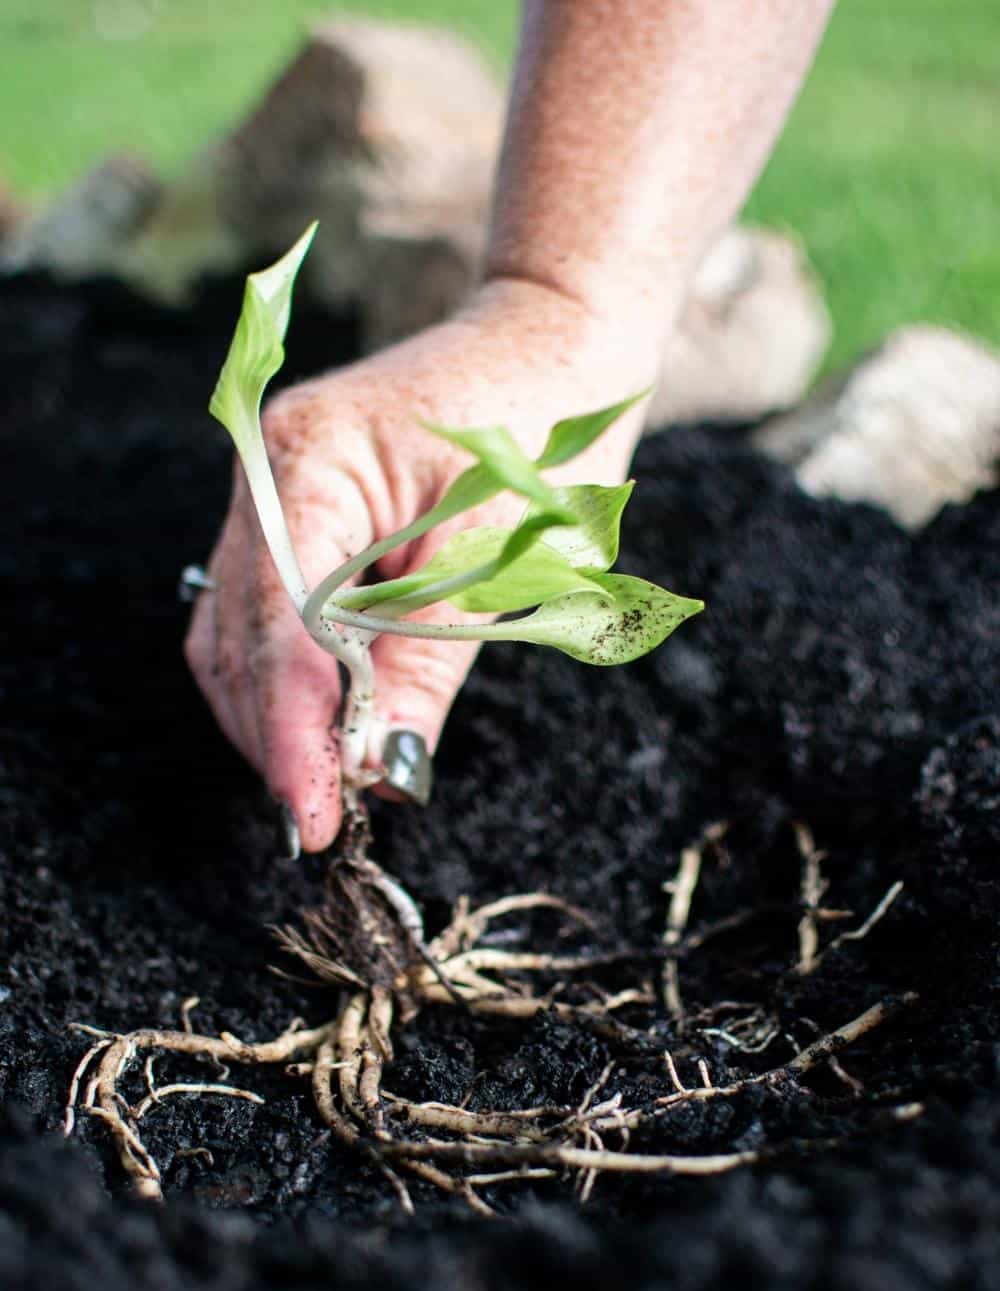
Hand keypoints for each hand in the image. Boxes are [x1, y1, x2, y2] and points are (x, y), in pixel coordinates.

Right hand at [184, 278, 650, 851]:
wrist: (554, 346)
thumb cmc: (541, 432)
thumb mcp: (495, 560)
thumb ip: (428, 664)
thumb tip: (383, 769)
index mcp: (309, 462)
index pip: (278, 624)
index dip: (290, 732)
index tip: (316, 817)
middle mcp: (266, 474)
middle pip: (236, 638)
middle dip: (277, 737)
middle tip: (331, 818)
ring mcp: (269, 494)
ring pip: (236, 636)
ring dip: (276, 719)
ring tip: (334, 784)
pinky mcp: (294, 518)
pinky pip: (268, 617)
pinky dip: (293, 681)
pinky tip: (331, 727)